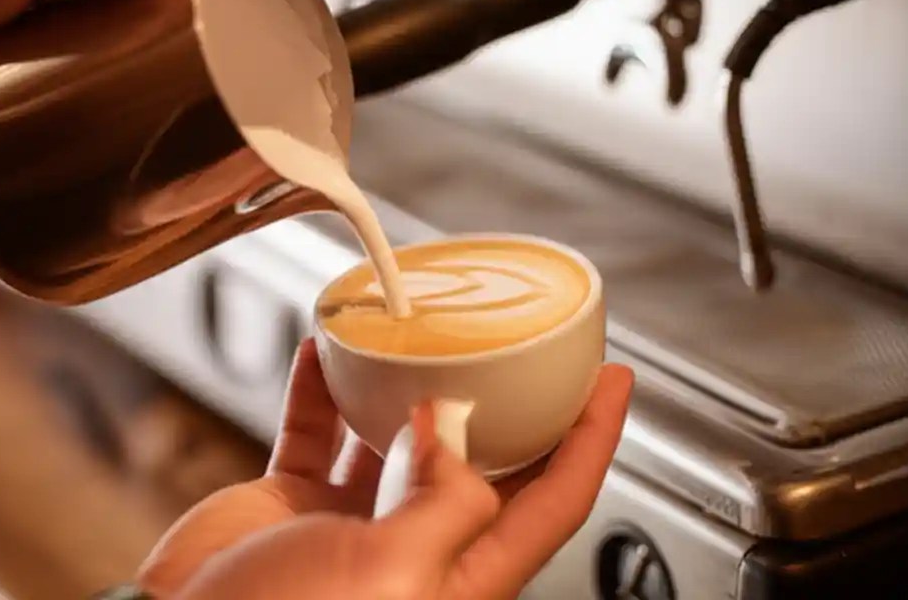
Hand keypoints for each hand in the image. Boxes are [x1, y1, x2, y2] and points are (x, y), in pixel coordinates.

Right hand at [137, 340, 633, 599]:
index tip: (612, 379)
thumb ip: (443, 504)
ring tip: (420, 332)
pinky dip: (322, 390)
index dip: (592, 440)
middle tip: (522, 340)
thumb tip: (456, 432)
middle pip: (485, 463)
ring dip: (407, 385)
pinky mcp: (295, 508)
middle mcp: (417, 550)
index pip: (555, 502)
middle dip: (507, 401)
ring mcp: (355, 526)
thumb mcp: (390, 576)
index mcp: (460, 579)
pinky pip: (319, 434)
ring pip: (400, 438)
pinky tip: (323, 351)